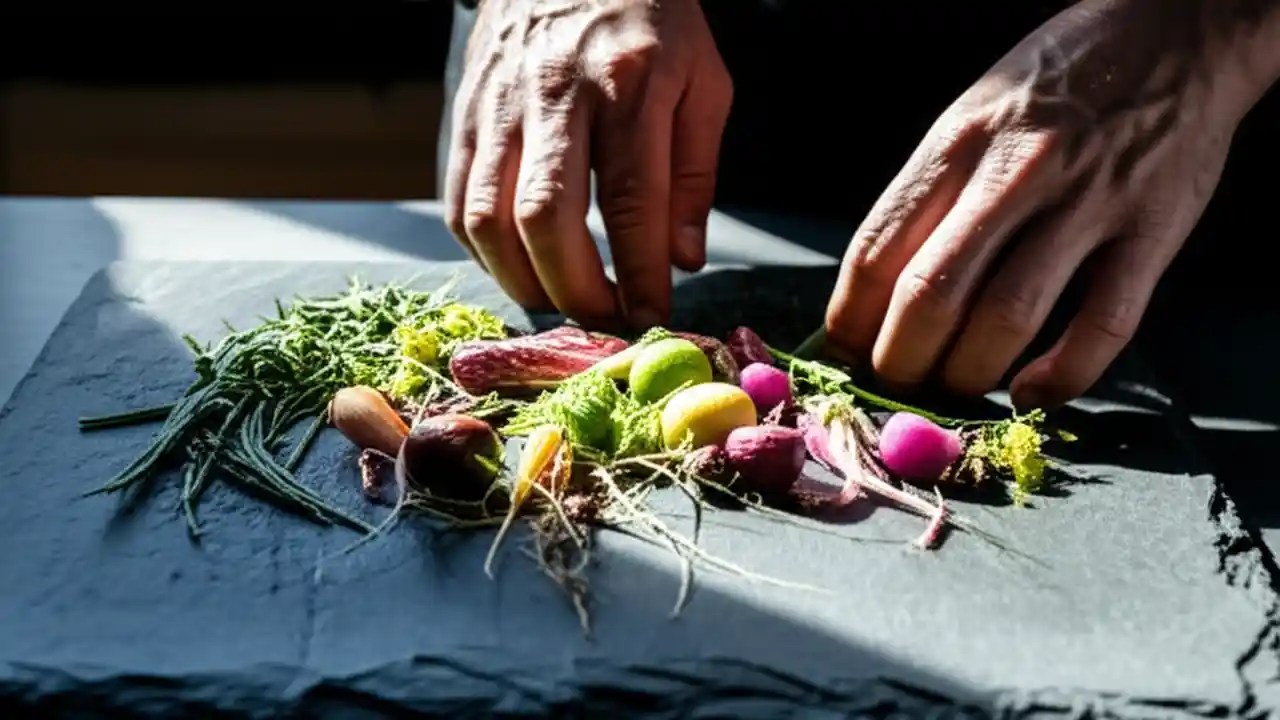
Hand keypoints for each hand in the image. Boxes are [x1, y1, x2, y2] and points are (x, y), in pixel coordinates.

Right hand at [443, 0, 732, 329]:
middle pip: (545, 218)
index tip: (651, 315)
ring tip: (557, 304)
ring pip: (488, 216)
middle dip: (574, 290)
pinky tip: (517, 267)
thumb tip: (680, 260)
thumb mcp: (704, 83)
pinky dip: (484, 251)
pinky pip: (459, 199)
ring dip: (521, 281)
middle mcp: (557, 94)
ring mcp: (501, 103)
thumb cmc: (652, 22)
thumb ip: (695, 174)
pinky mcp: (467, 111)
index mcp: (629, 85)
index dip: (638, 273)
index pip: (631, 202)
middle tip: (602, 320)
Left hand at [824, 0, 1272, 409]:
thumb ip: (930, 196)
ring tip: (954, 392)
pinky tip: (1032, 393)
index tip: (840, 355)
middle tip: (894, 389)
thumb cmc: (1056, 83)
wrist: (1177, 30)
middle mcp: (1015, 171)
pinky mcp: (1151, 230)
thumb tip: (875, 290)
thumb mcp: (970, 115)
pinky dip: (1062, 375)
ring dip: (968, 376)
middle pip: (931, 295)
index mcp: (957, 142)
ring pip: (1006, 318)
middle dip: (899, 363)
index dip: (848, 322)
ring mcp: (1087, 202)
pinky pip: (1103, 325)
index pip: (876, 251)